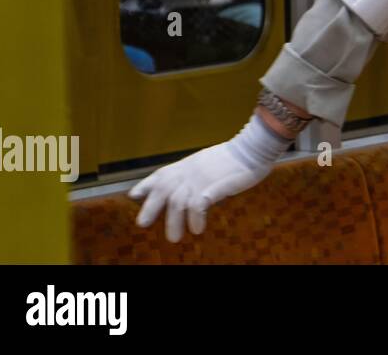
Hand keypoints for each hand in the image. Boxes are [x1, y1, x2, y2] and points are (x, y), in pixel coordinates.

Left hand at [129, 115, 288, 241]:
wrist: (253, 149)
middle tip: (143, 223)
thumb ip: (192, 172)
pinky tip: (198, 228)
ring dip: (174, 222)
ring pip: (177, 202)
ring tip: (175, 237)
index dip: (146, 185)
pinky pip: (197, 206)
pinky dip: (195, 219)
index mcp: (187, 165)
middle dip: (150, 207)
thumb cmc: (235, 158)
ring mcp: (200, 179)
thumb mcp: (207, 161)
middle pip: (162, 189)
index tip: (134, 195)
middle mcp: (189, 172)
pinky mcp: (213, 186)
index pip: (161, 174)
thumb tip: (182, 185)